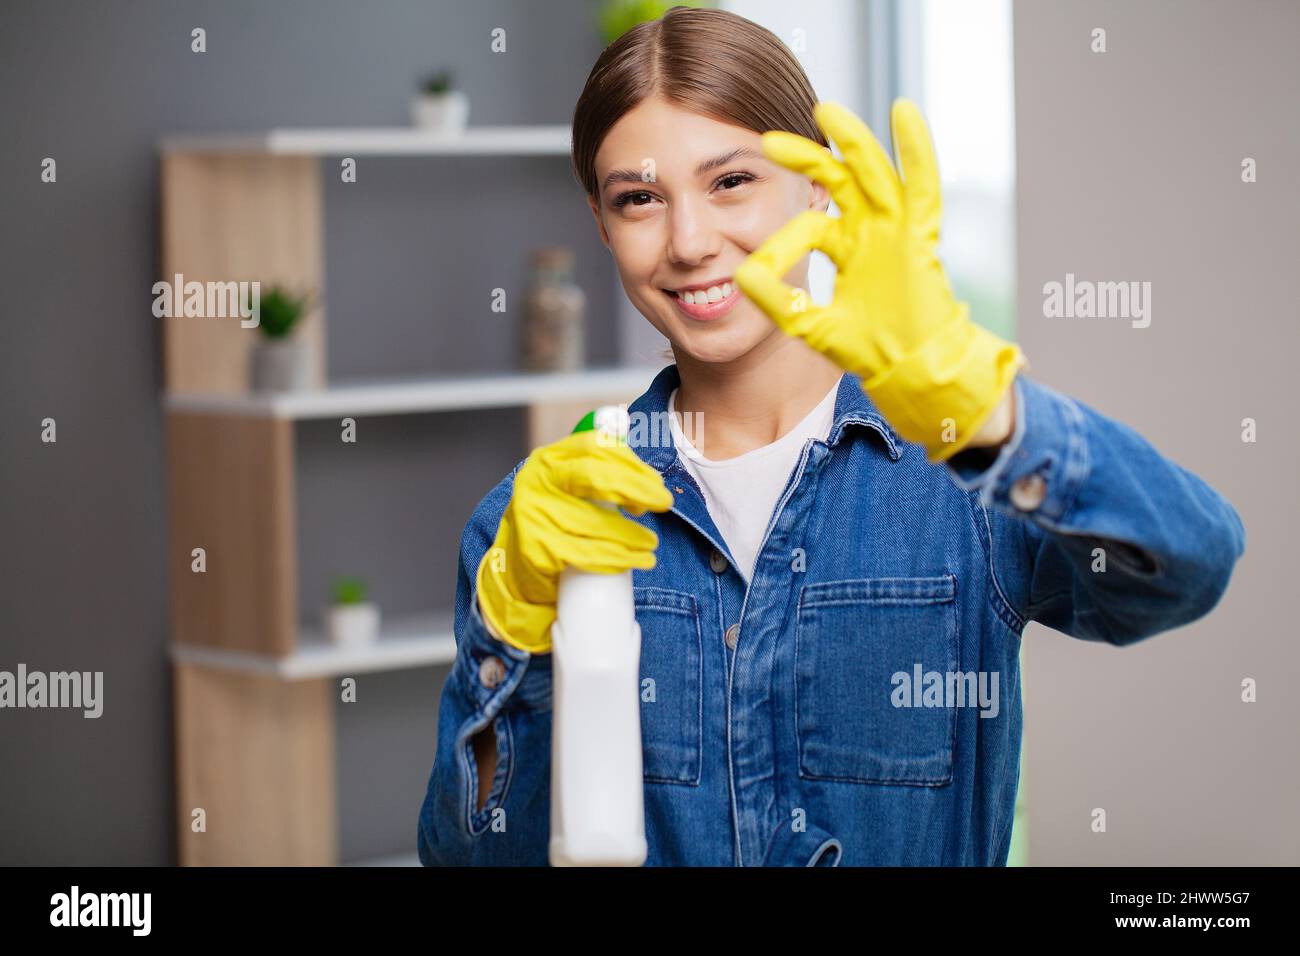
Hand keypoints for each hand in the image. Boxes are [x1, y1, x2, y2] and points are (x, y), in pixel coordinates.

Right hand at [476, 429, 673, 653]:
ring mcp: (534, 515)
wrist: (515, 565)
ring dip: (632, 535)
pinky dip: (616, 559)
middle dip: (636, 489)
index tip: (656, 482)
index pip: (595, 446)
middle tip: (664, 503)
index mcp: (550, 458)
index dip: (631, 462)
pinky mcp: (537, 548)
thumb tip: (653, 483)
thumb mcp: (570, 489)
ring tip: (651, 544)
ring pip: (595, 523)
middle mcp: (537, 481)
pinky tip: (634, 560)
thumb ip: (603, 474)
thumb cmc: (556, 520)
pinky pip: (586, 554)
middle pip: (595, 478)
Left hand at [734, 98, 1025, 461]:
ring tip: (826, 111)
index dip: (779, 246)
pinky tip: (904, 114)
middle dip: (808, 158)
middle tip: (770, 139)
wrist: (909, 370)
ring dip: (853, 141)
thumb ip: (778, 301)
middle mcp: (870, 230)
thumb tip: (739, 275)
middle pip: (838, 181)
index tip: (752, 270)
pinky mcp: (922, 235)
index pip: (807, 227)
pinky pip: (923, 185)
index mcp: (846, 248)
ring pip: (874, 173)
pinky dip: (917, 149)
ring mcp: (897, 229)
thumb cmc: (868, 350)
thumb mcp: (810, 324)